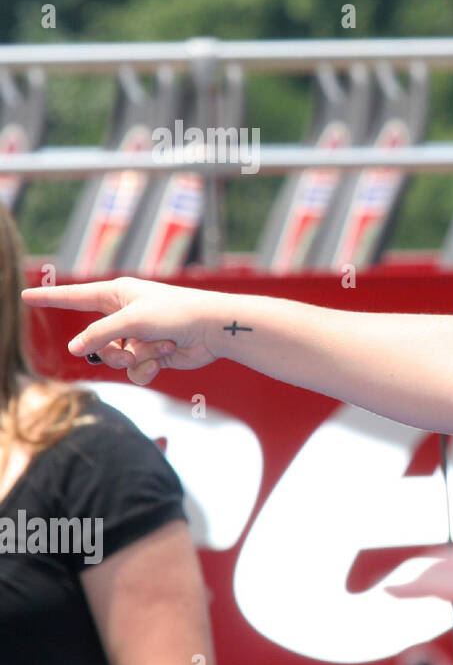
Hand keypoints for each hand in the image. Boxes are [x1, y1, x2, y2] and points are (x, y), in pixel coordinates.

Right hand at [21, 277, 219, 385]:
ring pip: (115, 359)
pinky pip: (134, 370)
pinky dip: (148, 367)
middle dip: (114, 349)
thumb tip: (74, 349)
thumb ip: (99, 334)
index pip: (75, 296)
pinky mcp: (151, 353)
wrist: (213, 330)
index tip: (26, 294)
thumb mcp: (132, 320)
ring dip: (136, 358)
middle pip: (96, 341)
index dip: (51, 297)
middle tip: (133, 345)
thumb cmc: (177, 313)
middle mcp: (125, 314)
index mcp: (117, 294)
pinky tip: (165, 358)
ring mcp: (137, 336)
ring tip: (159, 347)